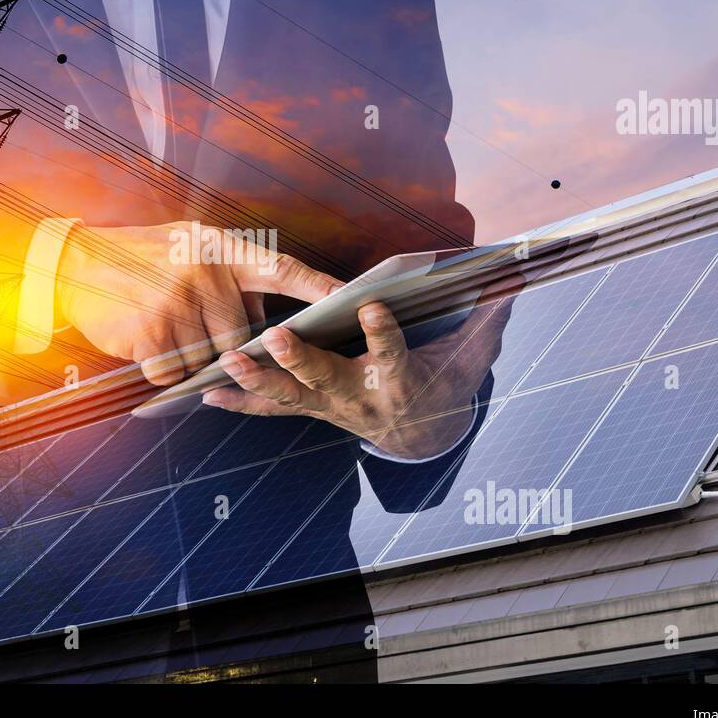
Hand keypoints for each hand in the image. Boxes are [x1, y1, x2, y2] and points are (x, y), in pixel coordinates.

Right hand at [55, 221, 341, 384]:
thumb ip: (228, 273)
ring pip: (207, 358)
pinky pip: (174, 372)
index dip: (318, 287)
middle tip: (186, 323)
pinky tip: (142, 338)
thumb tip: (264, 311)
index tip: (354, 299)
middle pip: (241, 335)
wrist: (75, 263)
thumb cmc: (137, 257)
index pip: (283, 269)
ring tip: (157, 323)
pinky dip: (160, 366)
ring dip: (186, 355)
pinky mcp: (153, 333)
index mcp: (220, 249)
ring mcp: (179, 303)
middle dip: (219, 342)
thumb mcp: (188, 245)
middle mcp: (205, 273)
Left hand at [201, 282, 517, 459]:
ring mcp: (330, 408)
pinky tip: (207, 393)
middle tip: (276, 336)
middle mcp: (360, 399)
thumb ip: (487, 322)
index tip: (373, 307)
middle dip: (300, 360)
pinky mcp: (310, 410)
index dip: (384, 333)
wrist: (422, 435)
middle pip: (327, 379)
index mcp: (400, 382)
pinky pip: (272, 411)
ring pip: (290, 396)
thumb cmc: (446, 384)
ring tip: (226, 358)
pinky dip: (241, 402)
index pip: (394, 354)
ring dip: (257, 378)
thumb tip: (510, 282)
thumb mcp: (473, 357)